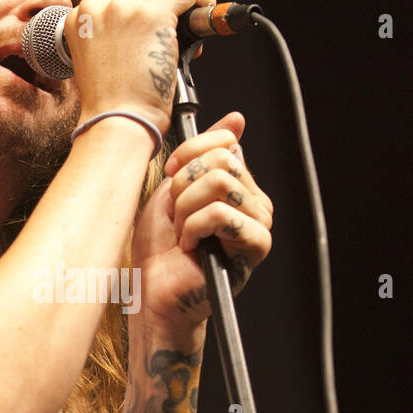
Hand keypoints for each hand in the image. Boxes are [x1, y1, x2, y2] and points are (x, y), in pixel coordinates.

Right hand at [66, 0, 216, 139]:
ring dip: (182, 7)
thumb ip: (114, 33)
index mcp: (80, 16)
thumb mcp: (99, 59)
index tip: (157, 28)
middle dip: (164, 7)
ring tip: (184, 39)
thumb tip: (148, 23)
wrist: (118, 121)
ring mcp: (125, 7)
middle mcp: (99, 5)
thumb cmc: (113, 104)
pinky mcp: (153, 13)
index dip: (145, 8)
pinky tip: (206, 12)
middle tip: (173, 39)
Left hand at [129, 111, 273, 335]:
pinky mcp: (256, 245)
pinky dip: (193, 227)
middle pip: (221, 160)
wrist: (153, 291)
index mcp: (239, 186)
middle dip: (183, 186)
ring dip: (186, 209)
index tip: (171, 178)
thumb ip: (202, 154)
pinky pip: (220, 213)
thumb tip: (237, 120)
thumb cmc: (160, 248)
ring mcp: (259, 223)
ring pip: (219, 183)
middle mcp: (255, 202)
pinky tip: (190, 247)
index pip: (225, 142)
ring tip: (183, 233)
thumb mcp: (173, 187)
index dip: (188, 155)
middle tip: (176, 216)